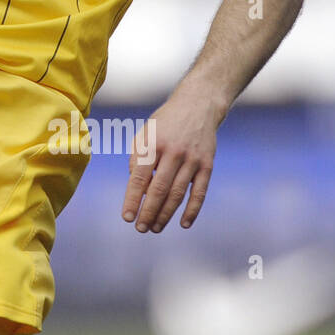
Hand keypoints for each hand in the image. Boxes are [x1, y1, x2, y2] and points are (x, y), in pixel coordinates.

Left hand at [121, 95, 222, 232]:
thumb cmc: (165, 122)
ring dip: (166, 214)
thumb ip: (137, 157)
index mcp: (153, 144)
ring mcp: (192, 160)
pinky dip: (192, 210)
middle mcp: (173, 153)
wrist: (199, 105)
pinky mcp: (207, 165)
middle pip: (159, 190)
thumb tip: (136, 185)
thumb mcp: (145, 132)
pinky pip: (200, 192)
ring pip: (178, 194)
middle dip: (148, 212)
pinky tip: (183, 223)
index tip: (127, 217)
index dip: (133, 199)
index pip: (140, 178)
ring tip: (155, 228)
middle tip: (140, 228)